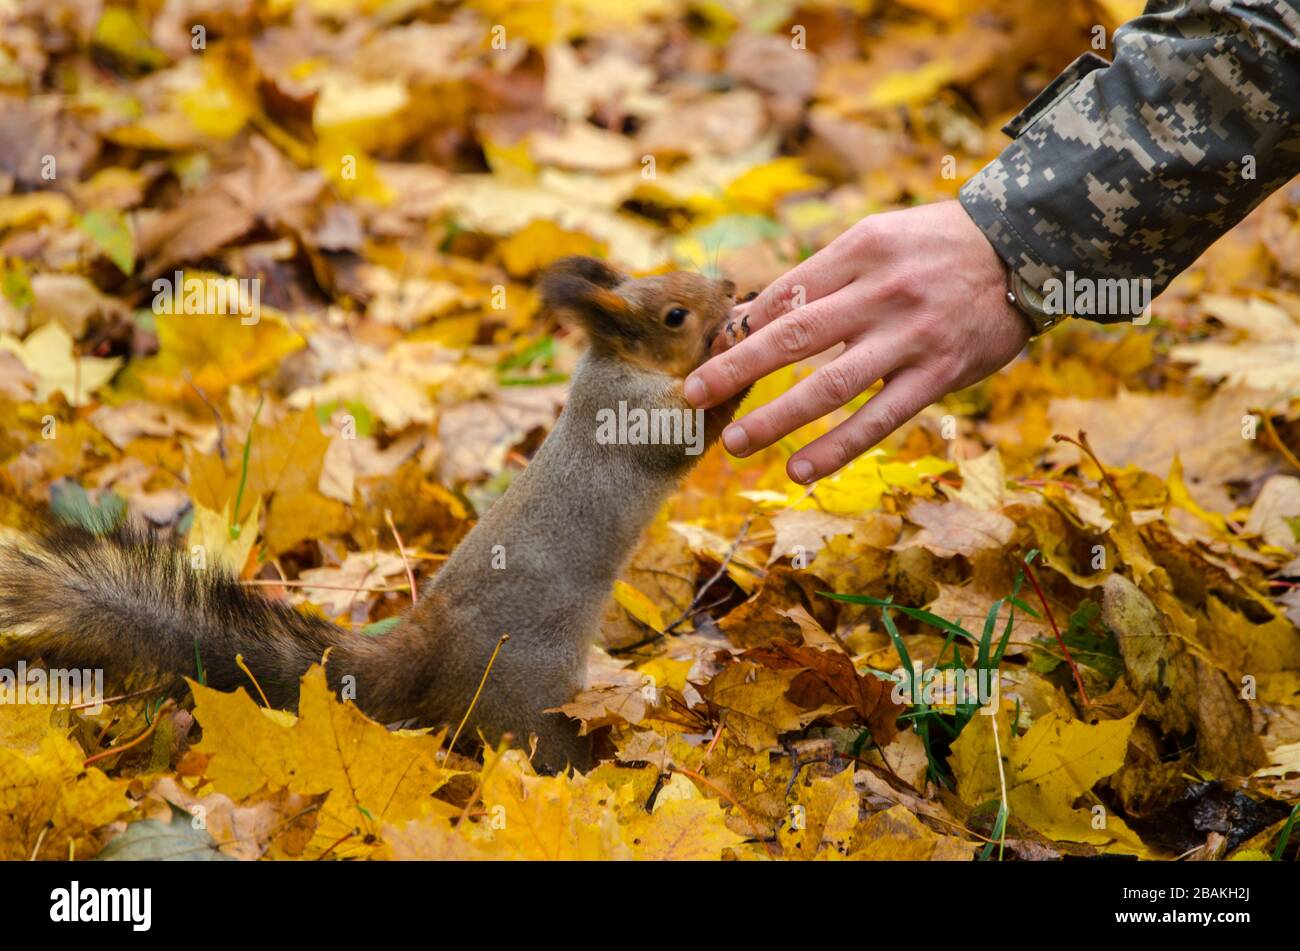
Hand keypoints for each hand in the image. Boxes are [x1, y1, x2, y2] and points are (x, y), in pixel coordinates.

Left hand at [684, 200, 1030, 482]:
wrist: (1027, 248)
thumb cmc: (936, 245)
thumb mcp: (878, 237)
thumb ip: (821, 275)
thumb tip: (753, 315)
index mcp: (858, 251)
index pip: (783, 295)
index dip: (740, 329)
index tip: (708, 355)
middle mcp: (880, 292)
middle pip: (793, 337)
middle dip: (736, 369)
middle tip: (693, 397)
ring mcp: (910, 336)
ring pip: (830, 385)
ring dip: (777, 418)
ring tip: (736, 444)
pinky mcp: (938, 374)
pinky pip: (880, 418)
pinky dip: (837, 447)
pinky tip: (800, 470)